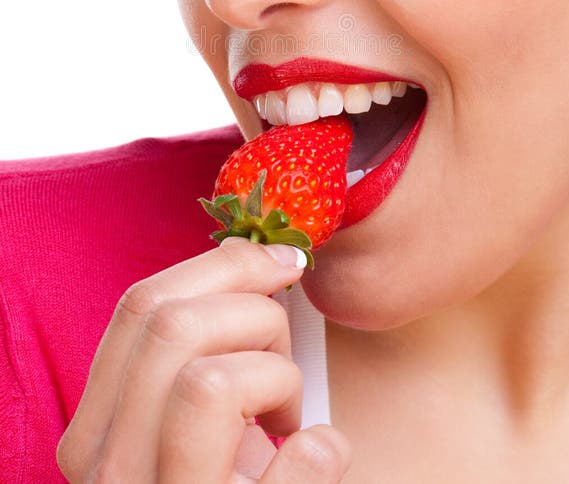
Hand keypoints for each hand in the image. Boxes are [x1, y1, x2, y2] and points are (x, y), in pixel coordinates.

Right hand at [56, 238, 350, 481]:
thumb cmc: (226, 480)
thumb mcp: (195, 415)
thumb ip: (201, 348)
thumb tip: (256, 258)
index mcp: (97, 427)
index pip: (141, 306)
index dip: (222, 265)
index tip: (283, 262)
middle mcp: (109, 471)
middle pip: (170, 326)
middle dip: (252, 313)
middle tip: (285, 353)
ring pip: (206, 380)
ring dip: (276, 378)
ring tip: (291, 415)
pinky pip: (285, 466)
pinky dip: (319, 449)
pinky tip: (320, 454)